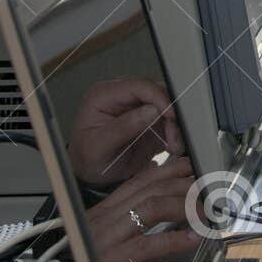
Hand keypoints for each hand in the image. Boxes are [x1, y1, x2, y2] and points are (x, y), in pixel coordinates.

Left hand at [68, 77, 184, 185]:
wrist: (93, 175)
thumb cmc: (88, 159)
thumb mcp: (99, 146)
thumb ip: (123, 127)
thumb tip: (152, 110)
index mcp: (104, 95)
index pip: (139, 86)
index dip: (158, 98)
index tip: (171, 115)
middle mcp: (123, 96)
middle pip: (157, 93)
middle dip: (169, 115)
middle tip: (173, 137)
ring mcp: (137, 106)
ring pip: (168, 106)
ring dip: (174, 126)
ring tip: (173, 145)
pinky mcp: (149, 118)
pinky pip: (169, 120)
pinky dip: (174, 132)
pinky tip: (172, 146)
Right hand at [85, 156, 202, 261]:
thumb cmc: (80, 259)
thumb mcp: (105, 231)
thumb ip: (129, 212)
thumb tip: (158, 190)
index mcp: (105, 210)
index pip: (142, 179)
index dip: (171, 169)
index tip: (193, 168)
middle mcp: (105, 218)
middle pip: (153, 189)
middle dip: (185, 185)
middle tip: (208, 189)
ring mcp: (107, 237)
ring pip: (152, 207)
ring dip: (184, 206)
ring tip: (204, 212)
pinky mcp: (110, 259)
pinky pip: (147, 244)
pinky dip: (173, 238)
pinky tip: (191, 237)